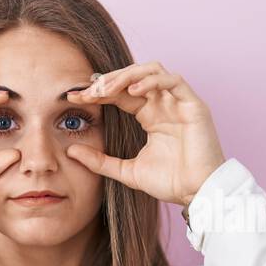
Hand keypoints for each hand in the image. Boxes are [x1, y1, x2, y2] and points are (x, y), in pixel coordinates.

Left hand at [64, 62, 225, 206]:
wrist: (196, 193)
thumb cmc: (169, 182)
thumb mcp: (125, 171)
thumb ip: (99, 161)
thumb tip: (70, 151)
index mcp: (150, 116)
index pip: (120, 94)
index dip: (97, 92)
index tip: (73, 97)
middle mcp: (163, 104)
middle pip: (134, 77)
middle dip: (108, 80)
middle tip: (88, 91)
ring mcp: (179, 103)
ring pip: (153, 71)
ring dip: (127, 75)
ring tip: (106, 89)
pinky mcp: (194, 106)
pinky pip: (173, 81)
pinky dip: (152, 81)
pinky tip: (133, 90)